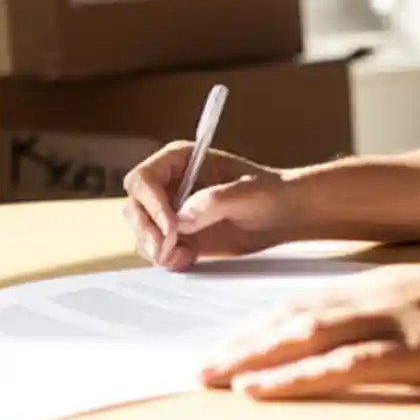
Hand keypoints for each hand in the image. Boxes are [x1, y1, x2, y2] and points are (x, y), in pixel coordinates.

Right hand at [123, 142, 298, 270]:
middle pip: (135, 207)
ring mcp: (170, 211)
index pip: (144, 179)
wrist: (285, 216)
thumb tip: (182, 217)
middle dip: (146, 230)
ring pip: (140, 231)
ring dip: (155, 248)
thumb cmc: (270, 193)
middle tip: (168, 249)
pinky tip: (188, 259)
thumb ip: (215, 201)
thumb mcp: (249, 193)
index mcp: (180, 160)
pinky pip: (157, 249)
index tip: (171, 227)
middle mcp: (169, 184)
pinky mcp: (178, 236)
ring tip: (184, 255)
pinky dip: (166, 258)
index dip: (151, 204)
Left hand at [202, 248, 419, 398]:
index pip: (307, 302)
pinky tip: (263, 388)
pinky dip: (294, 377)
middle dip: (241, 344)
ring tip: (213, 377)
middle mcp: (375, 297)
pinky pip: (339, 366)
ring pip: (302, 337)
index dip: (263, 324)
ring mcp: (390, 322)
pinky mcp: (410, 352)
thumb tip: (383, 330)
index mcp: (384, 285)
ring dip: (252, 358)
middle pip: (290, 318)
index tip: (231, 342)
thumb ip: (405, 309)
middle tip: (201, 367)